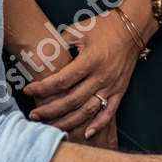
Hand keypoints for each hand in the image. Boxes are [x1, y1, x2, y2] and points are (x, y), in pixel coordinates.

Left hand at [24, 13, 140, 138]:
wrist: (133, 29)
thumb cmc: (104, 27)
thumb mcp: (79, 29)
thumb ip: (60, 43)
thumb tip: (41, 55)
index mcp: (90, 60)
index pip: (62, 80)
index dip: (42, 88)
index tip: (27, 91)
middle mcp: (101, 76)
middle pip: (72, 100)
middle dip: (49, 110)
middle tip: (33, 116)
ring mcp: (112, 86)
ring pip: (87, 111)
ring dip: (68, 122)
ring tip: (51, 128)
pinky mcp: (120, 91)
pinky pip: (109, 112)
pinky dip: (98, 125)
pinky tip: (85, 134)